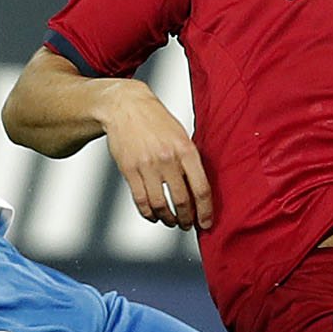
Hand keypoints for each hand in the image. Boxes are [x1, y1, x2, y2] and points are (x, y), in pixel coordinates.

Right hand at [98, 80, 214, 231]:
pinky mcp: (129, 170)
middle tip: (188, 225)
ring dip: (168, 219)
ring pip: (160, 205)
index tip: (207, 223)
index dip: (206, 211)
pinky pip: (140, 200)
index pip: (201, 188)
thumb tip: (200, 190)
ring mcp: (146, 166)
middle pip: (182, 201)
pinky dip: (149, 213)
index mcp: (185, 149)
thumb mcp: (181, 134)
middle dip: (187, 219)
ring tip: (172, 222)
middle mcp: (167, 159)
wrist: (126, 106)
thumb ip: (190, 160)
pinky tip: (154, 216)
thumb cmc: (157, 120)